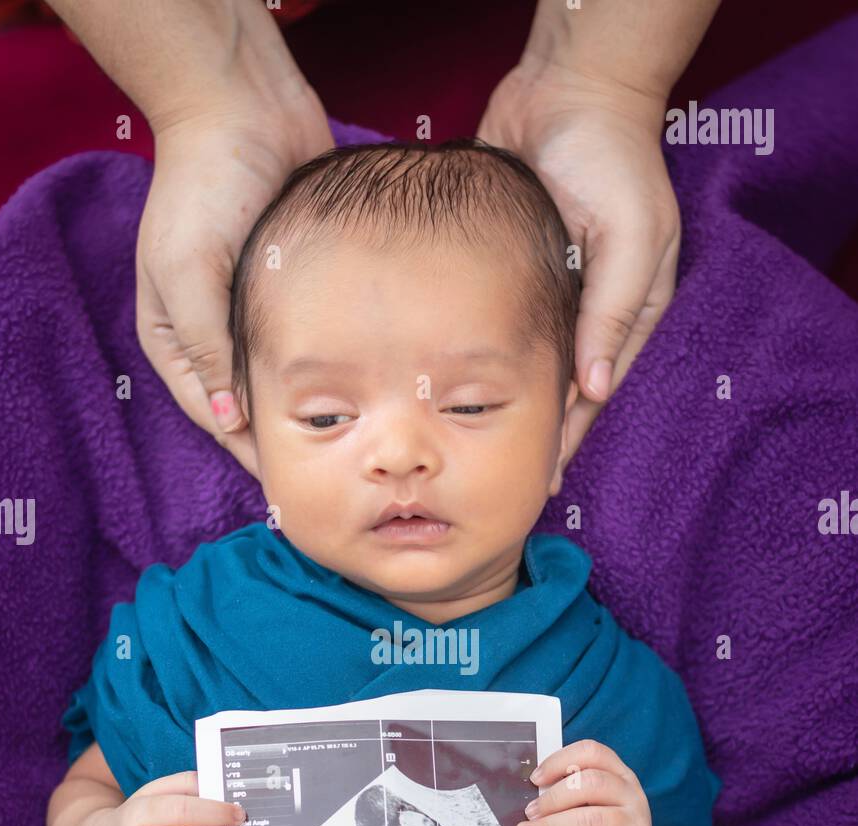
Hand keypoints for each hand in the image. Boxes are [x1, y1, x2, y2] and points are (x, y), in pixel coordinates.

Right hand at [136, 84, 333, 475]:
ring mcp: (259, 312)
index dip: (251, 451)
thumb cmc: (204, 187)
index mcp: (177, 338)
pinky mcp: (300, 289)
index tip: (290, 486)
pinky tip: (370, 391)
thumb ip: (207, 347)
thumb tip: (229, 422)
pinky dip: (338, 366)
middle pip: (253, 405)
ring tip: (357, 447)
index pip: (215, 415)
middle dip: (289, 440)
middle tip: (333, 479)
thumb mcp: (188, 271)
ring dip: (319, 410)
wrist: (243, 108)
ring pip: (289, 378)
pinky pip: (318, 339)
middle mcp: (217, 332)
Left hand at [478, 62, 679, 456]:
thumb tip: (594, 390)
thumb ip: (612, 311)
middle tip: (499, 482)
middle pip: (556, 390)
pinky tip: (447, 391)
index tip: (542, 481)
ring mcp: (547, 294)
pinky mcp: (508, 273)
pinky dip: (475, 360)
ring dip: (497, 407)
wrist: (567, 90)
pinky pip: (492, 327)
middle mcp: (585, 311)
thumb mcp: (631, 236)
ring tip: (467, 452)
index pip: (594, 392)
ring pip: (522, 367)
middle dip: (531, 436)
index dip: (567, 438)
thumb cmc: (610, 159)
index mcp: (624, 312)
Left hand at [514, 738, 660, 825]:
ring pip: (594, 819)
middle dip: (553, 798)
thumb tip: (527, 803)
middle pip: (592, 783)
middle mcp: (631, 794)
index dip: (559, 761)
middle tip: (529, 813)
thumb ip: (566, 799)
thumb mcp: (588, 808)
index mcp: (618, 774)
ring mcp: (638, 825)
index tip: (535, 780)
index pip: (592, 752)